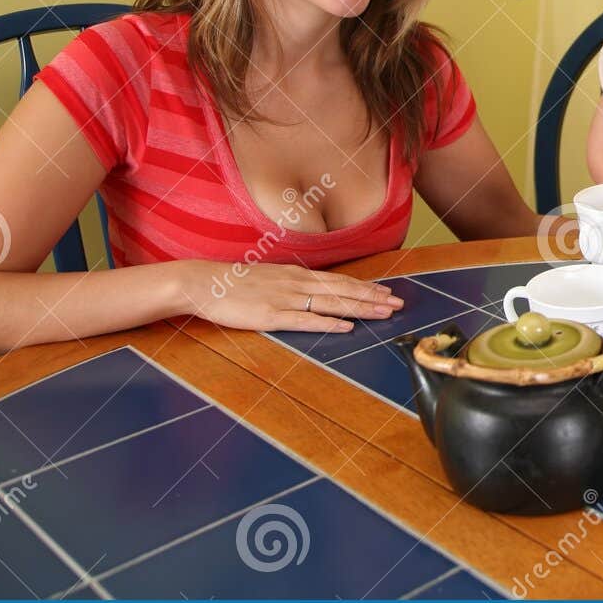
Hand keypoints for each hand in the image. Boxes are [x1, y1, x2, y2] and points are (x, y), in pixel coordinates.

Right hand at [177, 261, 403, 333]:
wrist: (204, 282)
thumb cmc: (235, 283)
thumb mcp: (271, 278)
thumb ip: (294, 285)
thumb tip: (314, 292)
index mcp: (297, 275)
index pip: (340, 281)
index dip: (366, 287)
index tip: (388, 292)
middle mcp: (297, 283)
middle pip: (343, 290)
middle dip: (374, 297)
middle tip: (399, 304)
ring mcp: (285, 299)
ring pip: (332, 303)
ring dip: (361, 308)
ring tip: (385, 313)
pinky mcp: (271, 315)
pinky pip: (305, 320)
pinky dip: (328, 323)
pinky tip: (347, 327)